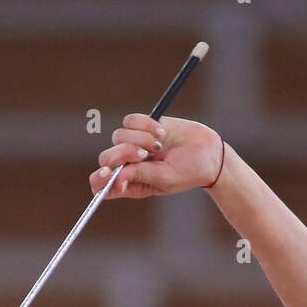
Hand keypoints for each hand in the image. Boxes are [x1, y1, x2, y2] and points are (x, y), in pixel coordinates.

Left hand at [88, 113, 222, 199]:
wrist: (207, 152)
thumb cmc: (188, 172)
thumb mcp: (164, 179)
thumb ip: (139, 176)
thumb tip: (115, 178)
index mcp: (131, 184)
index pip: (102, 185)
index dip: (99, 179)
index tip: (108, 173)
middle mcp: (129, 165)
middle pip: (107, 157)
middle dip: (123, 154)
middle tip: (145, 154)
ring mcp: (134, 145)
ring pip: (118, 136)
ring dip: (139, 138)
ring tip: (159, 144)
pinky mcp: (142, 126)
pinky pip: (130, 121)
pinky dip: (145, 124)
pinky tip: (161, 132)